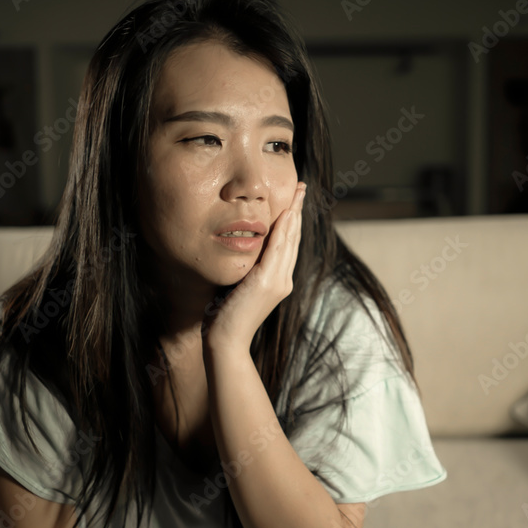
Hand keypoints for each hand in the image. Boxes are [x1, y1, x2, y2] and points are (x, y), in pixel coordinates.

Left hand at [203, 181, 305, 353]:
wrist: (226, 340)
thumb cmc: (226, 318)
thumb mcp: (238, 288)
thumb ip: (246, 271)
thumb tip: (241, 255)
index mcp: (278, 281)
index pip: (288, 245)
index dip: (292, 221)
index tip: (294, 200)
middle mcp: (283, 280)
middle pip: (293, 239)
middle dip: (297, 210)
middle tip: (301, 187)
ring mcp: (278, 281)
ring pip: (289, 240)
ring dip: (293, 214)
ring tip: (297, 193)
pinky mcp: (267, 282)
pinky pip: (277, 249)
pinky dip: (283, 230)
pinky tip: (285, 214)